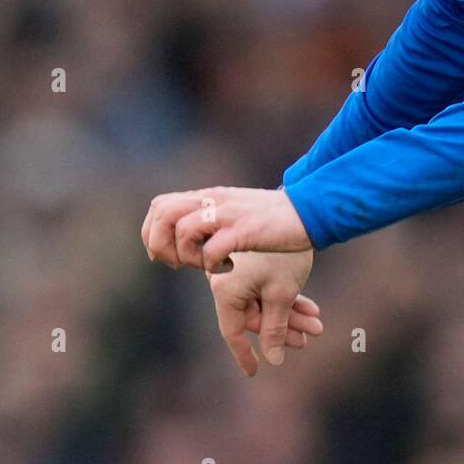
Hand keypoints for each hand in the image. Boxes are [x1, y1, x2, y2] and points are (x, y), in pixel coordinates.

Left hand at [142, 186, 311, 272]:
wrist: (310, 209)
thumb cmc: (274, 218)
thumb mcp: (237, 212)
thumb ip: (212, 220)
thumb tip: (187, 237)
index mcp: (210, 196)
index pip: (160, 205)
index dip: (152, 233)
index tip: (165, 256)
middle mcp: (214, 200)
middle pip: (163, 213)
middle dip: (161, 244)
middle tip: (179, 265)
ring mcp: (229, 213)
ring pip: (183, 229)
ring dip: (187, 255)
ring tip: (207, 266)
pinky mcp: (245, 229)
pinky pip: (213, 248)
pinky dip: (212, 264)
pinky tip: (229, 268)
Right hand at [209, 250, 321, 375]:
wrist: (294, 209)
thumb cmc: (285, 251)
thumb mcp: (282, 293)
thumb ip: (275, 329)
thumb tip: (273, 360)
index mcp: (224, 288)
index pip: (232, 330)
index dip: (244, 354)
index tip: (254, 371)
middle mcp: (223, 277)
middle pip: (250, 313)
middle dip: (283, 327)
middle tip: (312, 335)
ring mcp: (234, 265)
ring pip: (258, 299)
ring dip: (287, 313)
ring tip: (316, 322)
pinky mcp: (245, 254)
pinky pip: (260, 283)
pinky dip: (282, 296)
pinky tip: (309, 306)